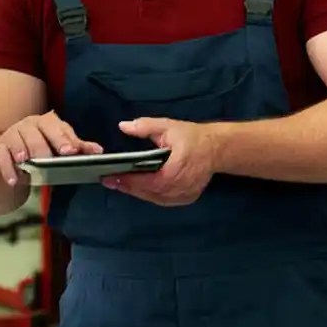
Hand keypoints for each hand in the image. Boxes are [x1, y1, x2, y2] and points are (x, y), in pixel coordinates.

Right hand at [0, 110, 103, 185]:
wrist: (19, 146)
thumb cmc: (46, 143)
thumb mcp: (63, 144)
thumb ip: (79, 147)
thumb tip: (98, 151)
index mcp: (48, 122)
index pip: (56, 127)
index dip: (63, 139)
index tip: (70, 151)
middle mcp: (30, 124)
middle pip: (35, 134)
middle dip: (42, 146)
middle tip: (48, 158)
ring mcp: (14, 134)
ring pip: (17, 141)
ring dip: (21, 151)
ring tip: (25, 161)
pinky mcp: (2, 146)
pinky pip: (2, 155)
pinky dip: (7, 168)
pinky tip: (13, 180)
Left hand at [102, 117, 218, 206]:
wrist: (217, 148)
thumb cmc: (192, 136)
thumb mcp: (168, 126)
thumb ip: (145, 127)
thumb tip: (123, 126)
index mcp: (176, 169)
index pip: (148, 180)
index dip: (129, 180)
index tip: (111, 176)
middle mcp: (181, 186)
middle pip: (149, 192)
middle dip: (128, 187)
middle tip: (110, 180)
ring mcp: (185, 195)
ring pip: (155, 198)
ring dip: (138, 192)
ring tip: (120, 183)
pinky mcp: (187, 198)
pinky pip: (163, 200)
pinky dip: (150, 195)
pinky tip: (138, 188)